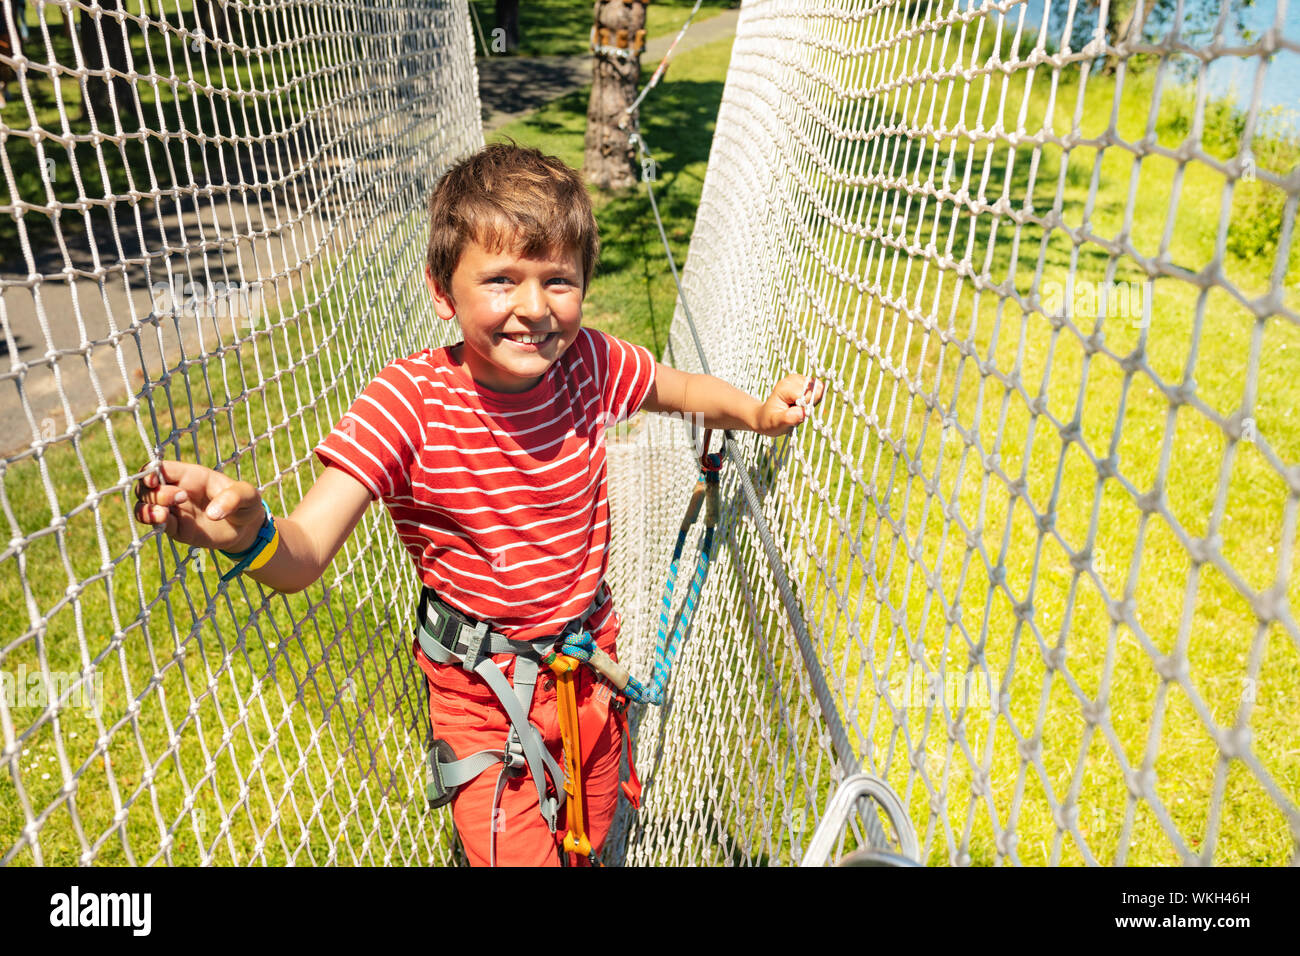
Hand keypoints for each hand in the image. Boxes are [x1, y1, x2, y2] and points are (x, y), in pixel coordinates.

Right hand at [132, 460, 263, 552]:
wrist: (246, 529)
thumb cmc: (245, 504)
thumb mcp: (247, 495)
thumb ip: (233, 498)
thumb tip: (213, 514)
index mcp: (190, 475)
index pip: (161, 468)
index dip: (150, 472)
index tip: (154, 481)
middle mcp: (176, 490)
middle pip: (147, 487)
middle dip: (155, 492)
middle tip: (179, 498)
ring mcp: (174, 510)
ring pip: (144, 506)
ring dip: (146, 509)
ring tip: (163, 514)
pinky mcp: (175, 528)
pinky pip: (156, 524)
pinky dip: (153, 523)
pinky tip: (162, 522)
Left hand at [754, 374, 825, 437]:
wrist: (765, 416)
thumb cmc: (770, 421)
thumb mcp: (776, 423)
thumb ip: (789, 418)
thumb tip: (803, 413)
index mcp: (785, 387)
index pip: (808, 395)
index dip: (806, 407)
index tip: (795, 412)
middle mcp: (792, 379)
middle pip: (817, 389)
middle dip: (810, 403)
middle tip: (796, 410)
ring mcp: (799, 378)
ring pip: (819, 388)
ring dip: (812, 401)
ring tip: (797, 407)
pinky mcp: (804, 381)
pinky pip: (819, 389)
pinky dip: (813, 399)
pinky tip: (801, 403)